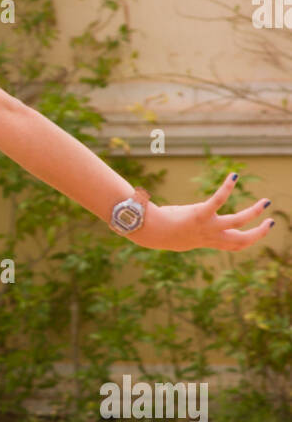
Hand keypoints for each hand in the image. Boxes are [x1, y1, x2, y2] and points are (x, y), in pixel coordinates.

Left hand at [134, 174, 273, 252]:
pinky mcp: (199, 214)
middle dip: (259, 232)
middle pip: (242, 240)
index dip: (250, 240)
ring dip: (254, 212)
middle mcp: (210, 237)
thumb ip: (190, 231)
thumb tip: (188, 225)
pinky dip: (226, 188)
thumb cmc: (160, 231)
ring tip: (265, 201)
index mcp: (207, 241)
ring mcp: (206, 226)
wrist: (150, 231)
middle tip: (271, 221)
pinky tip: (233, 176)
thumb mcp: (180, 235)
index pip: (235, 246)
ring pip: (238, 222)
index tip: (260, 230)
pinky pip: (218, 200)